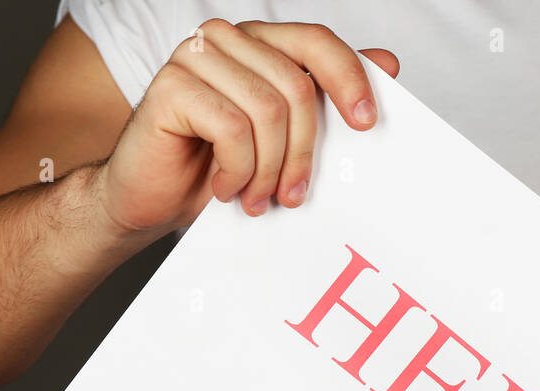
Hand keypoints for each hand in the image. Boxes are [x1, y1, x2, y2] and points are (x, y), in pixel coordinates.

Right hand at [95, 19, 398, 235]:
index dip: (348, 79)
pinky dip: (236, 170)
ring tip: (255, 197)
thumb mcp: (282, 141)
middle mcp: (228, 41)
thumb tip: (387, 62)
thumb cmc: (214, 170)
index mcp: (259, 45)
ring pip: (266, 110)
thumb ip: (325, 100)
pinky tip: (225, 187)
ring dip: (267, 169)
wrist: (152, 200)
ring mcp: (196, 57)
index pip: (316, 43)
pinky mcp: (170, 85)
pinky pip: (230, 128)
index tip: (366, 124)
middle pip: (295, 87)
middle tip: (294, 195)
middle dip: (302, 152)